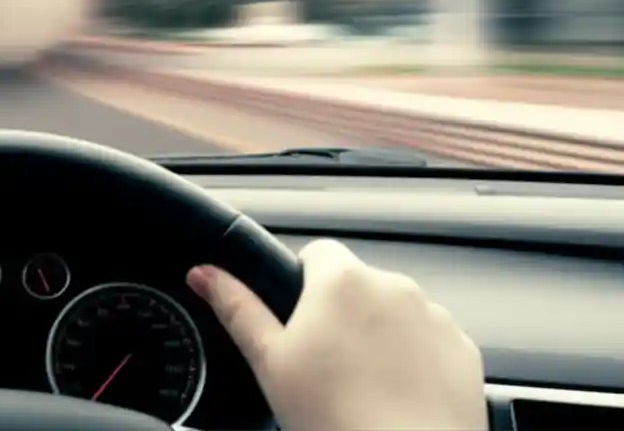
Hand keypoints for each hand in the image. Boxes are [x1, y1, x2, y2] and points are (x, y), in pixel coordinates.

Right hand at [188, 239, 485, 430]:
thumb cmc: (334, 417)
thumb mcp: (269, 361)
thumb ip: (236, 307)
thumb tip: (203, 273)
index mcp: (341, 280)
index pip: (317, 253)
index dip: (302, 286)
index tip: (298, 323)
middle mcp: (393, 286)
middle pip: (356, 285)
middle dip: (341, 314)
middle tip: (323, 365)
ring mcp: (434, 317)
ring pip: (395, 313)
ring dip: (379, 335)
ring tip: (361, 385)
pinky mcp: (462, 349)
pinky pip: (430, 342)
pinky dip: (414, 360)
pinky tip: (394, 395)